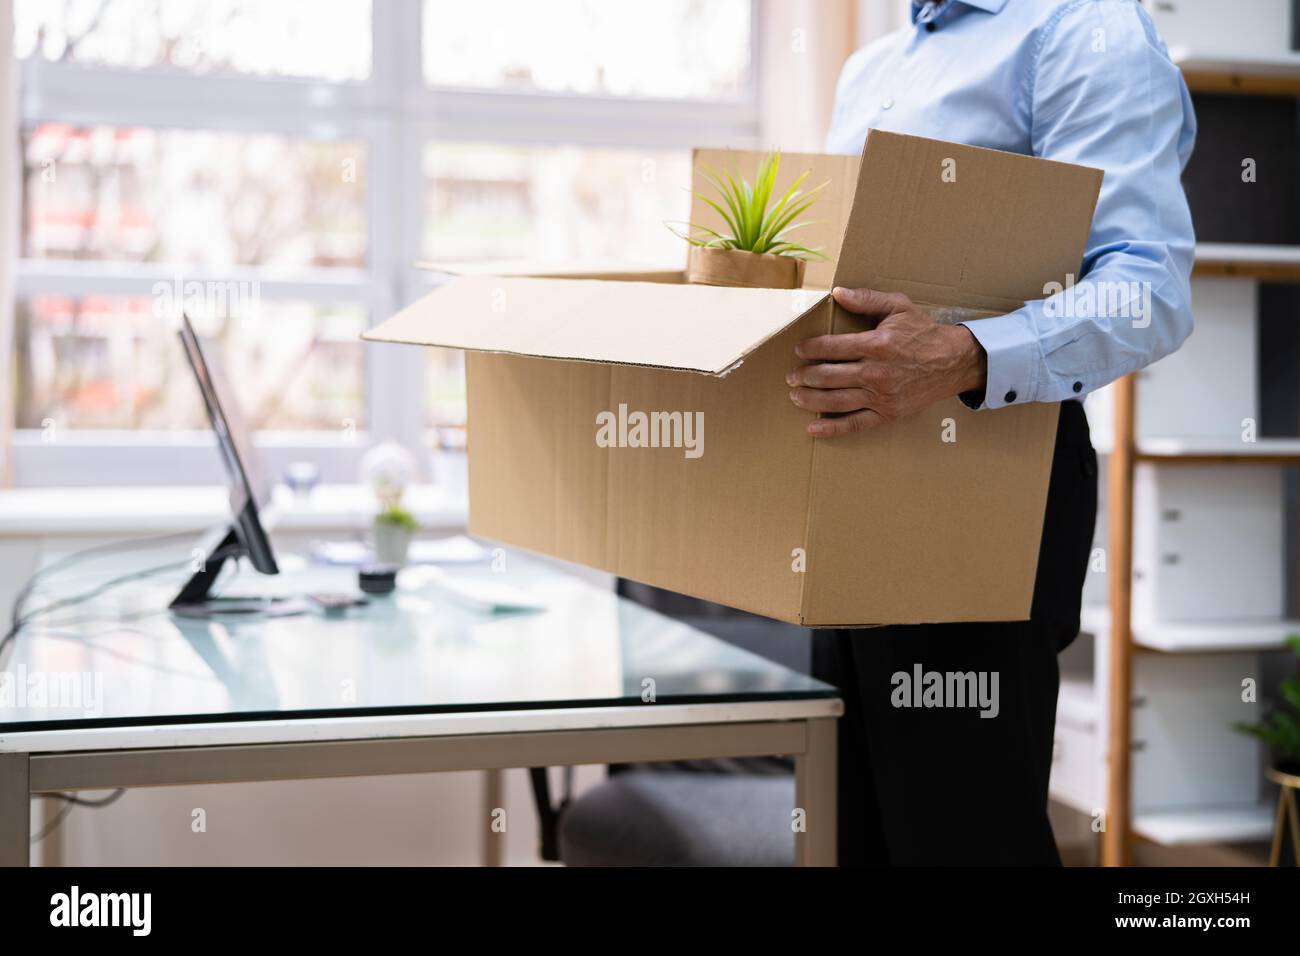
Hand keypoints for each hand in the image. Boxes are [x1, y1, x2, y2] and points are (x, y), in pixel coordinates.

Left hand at [787, 286, 986, 436]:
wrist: (953, 362)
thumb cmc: (924, 332)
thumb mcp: (899, 307)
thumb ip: (867, 299)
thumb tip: (837, 293)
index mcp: (876, 344)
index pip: (832, 347)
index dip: (810, 349)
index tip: (799, 350)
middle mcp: (875, 372)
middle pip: (828, 376)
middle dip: (805, 376)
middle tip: (791, 377)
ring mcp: (880, 396)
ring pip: (836, 401)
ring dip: (811, 400)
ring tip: (796, 396)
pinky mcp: (887, 413)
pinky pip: (855, 424)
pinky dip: (832, 428)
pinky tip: (813, 429)